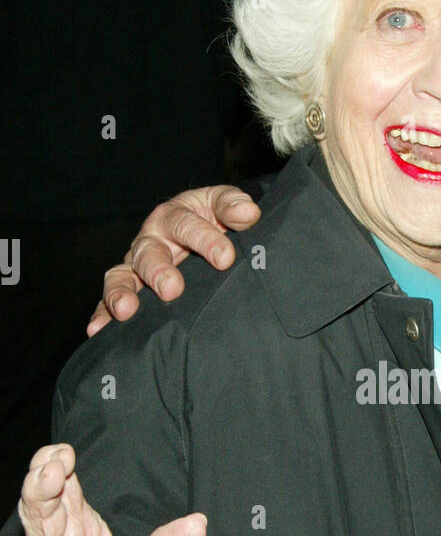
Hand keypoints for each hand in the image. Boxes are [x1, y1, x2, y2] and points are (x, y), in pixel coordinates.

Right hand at [87, 185, 259, 334]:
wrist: (200, 229)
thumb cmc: (210, 218)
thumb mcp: (220, 204)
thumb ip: (232, 205)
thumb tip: (248, 212)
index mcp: (173, 216)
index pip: (185, 225)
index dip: (204, 240)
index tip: (225, 258)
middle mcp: (150, 239)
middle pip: (148, 253)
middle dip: (158, 271)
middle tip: (172, 289)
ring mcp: (136, 265)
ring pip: (122, 276)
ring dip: (121, 292)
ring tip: (125, 310)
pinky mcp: (130, 288)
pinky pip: (107, 300)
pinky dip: (101, 314)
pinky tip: (97, 330)